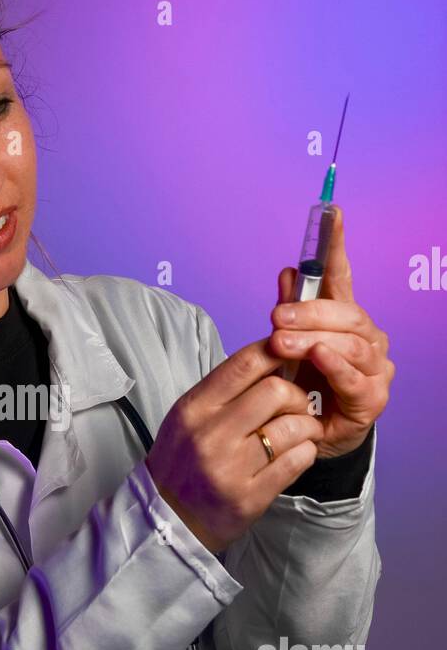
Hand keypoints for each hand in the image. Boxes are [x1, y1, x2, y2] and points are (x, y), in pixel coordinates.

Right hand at [147, 338, 324, 553]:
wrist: (166, 518)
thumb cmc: (182, 461)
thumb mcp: (189, 416)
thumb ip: (225, 389)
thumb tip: (272, 355)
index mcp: (194, 408)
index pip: (246, 362)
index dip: (278, 352)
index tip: (290, 358)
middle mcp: (210, 435)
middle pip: (276, 390)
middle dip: (297, 396)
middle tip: (297, 407)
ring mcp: (230, 468)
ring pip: (293, 427)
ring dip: (307, 426)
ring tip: (301, 432)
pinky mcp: (249, 497)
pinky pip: (297, 461)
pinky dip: (306, 452)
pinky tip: (297, 453)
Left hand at [269, 206, 394, 456]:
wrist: (309, 436)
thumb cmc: (302, 385)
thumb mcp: (288, 345)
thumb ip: (290, 310)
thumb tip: (289, 271)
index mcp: (344, 319)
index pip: (342, 276)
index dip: (336, 245)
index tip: (332, 214)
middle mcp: (366, 338)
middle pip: (346, 313)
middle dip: (310, 312)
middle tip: (275, 317)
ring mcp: (374, 367)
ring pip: (351, 343)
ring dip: (315, 339)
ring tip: (283, 341)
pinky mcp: (372, 398)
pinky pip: (356, 378)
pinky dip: (336, 366)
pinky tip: (319, 357)